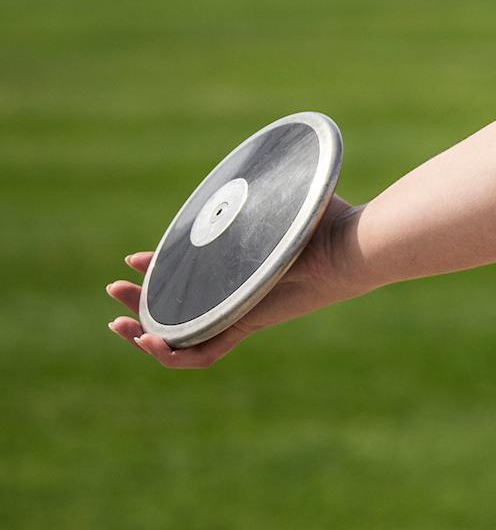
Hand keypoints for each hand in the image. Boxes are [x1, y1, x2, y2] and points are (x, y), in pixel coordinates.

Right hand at [105, 195, 363, 368]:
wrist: (348, 246)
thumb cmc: (322, 219)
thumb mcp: (274, 203)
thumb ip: (252, 195)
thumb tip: (236, 174)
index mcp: (240, 267)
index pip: (192, 275)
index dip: (159, 271)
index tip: (132, 260)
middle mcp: (237, 292)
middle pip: (179, 308)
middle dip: (140, 303)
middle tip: (114, 293)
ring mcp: (241, 312)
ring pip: (184, 336)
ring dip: (147, 332)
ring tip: (120, 323)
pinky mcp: (248, 328)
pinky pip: (205, 354)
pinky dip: (173, 353)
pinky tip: (148, 340)